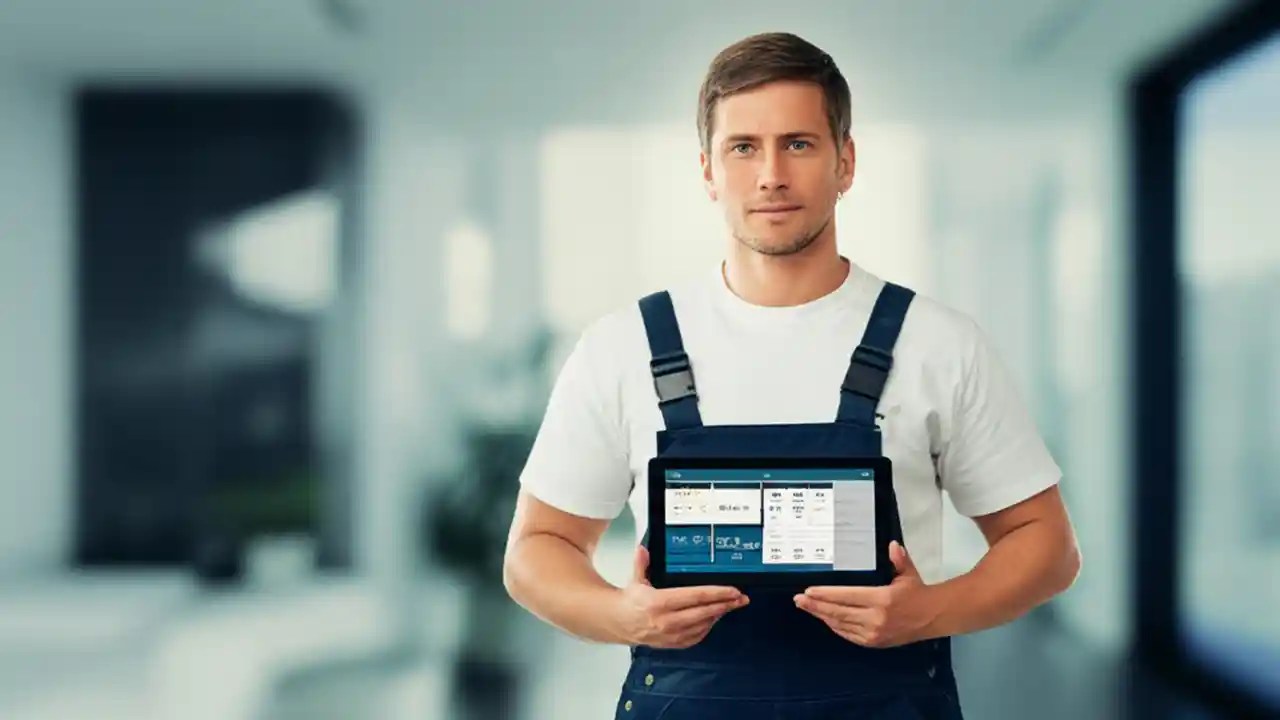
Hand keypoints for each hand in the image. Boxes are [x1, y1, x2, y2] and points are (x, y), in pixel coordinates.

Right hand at [615, 545, 748, 648]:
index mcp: (658, 602)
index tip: (732, 591)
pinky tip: (713, 619)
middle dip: (725, 605)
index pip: (695, 597)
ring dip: (718, 616)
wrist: (617, 622)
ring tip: (729, 606)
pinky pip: (695, 637)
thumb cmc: (629, 602)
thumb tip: (642, 549)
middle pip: (704, 612)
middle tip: (740, 599)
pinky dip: (707, 628)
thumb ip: (641, 564)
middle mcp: (666, 621)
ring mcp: (669, 634)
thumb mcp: (635, 580)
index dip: (717, 593)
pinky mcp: (671, 643)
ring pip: (702, 626)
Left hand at [794, 540, 938, 648]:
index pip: (846, 596)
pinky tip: (826, 619)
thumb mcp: (908, 574)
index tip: (809, 591)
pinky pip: (849, 635)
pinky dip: (836, 627)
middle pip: (838, 612)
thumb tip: (892, 545)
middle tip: (798, 600)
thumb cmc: (918, 593)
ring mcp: (874, 633)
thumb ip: (898, 560)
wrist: (934, 617)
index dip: (825, 595)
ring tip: (807, 608)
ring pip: (841, 625)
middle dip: (816, 606)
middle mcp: (876, 618)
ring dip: (822, 616)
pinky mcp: (875, 643)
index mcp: (882, 600)